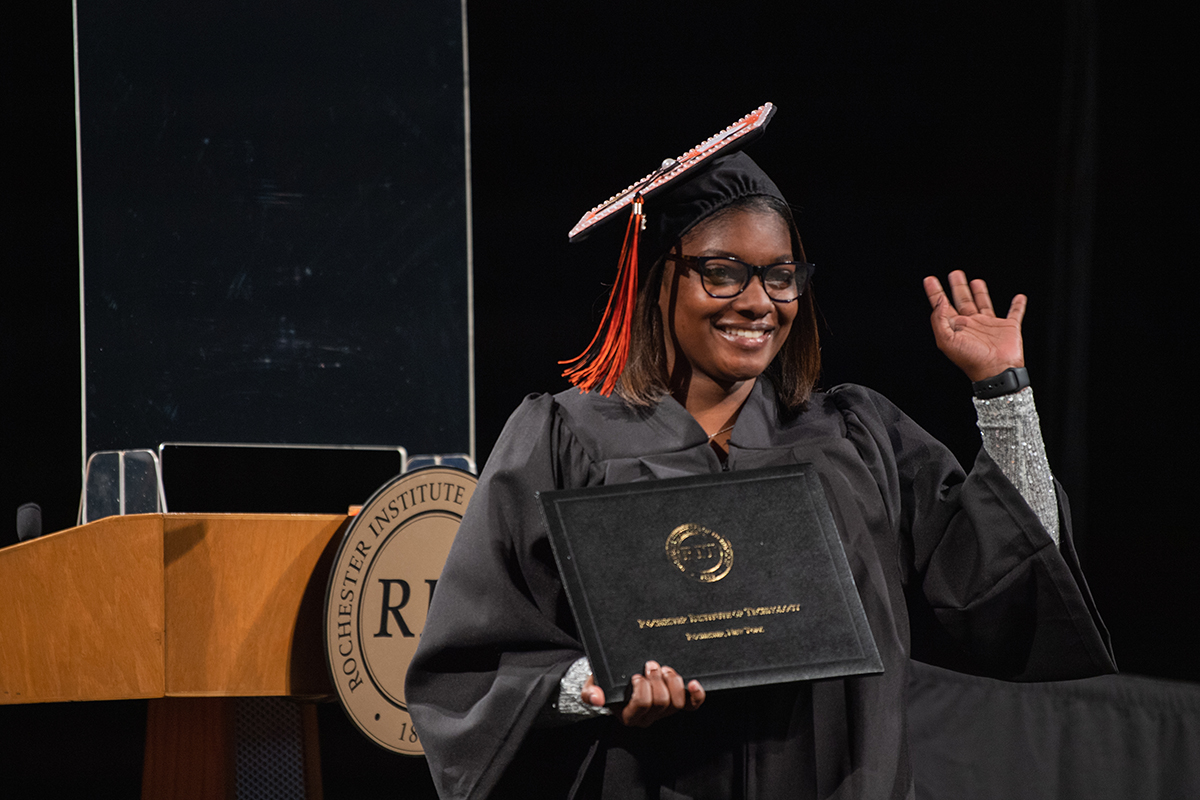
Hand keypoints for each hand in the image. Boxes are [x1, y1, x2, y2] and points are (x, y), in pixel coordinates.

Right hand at [581, 660, 704, 727]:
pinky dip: (696, 695)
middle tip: (651, 665)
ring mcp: (664, 712)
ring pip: (677, 703)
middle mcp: (648, 717)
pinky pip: (691, 705)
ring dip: (673, 682)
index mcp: (629, 716)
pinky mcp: (676, 704)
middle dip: (658, 681)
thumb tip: (596, 698)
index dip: (642, 688)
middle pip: (662, 703)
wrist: (614, 681)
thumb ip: (590, 692)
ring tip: (664, 669)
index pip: (642, 705)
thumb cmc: (604, 684)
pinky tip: (694, 683)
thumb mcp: (592, 686)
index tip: (636, 675)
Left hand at [924, 271, 1025, 381]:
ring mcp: (990, 325)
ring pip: (983, 303)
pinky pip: (1015, 313)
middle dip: (957, 287)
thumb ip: (939, 320)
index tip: (929, 279)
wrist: (996, 371)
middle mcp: (972, 324)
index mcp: (956, 327)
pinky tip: (1019, 297)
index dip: (935, 292)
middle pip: (962, 300)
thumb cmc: (971, 359)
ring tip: (974, 280)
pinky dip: (1018, 305)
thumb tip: (940, 301)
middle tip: (954, 273)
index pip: (942, 306)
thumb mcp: (946, 341)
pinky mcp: (1008, 327)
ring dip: (979, 292)